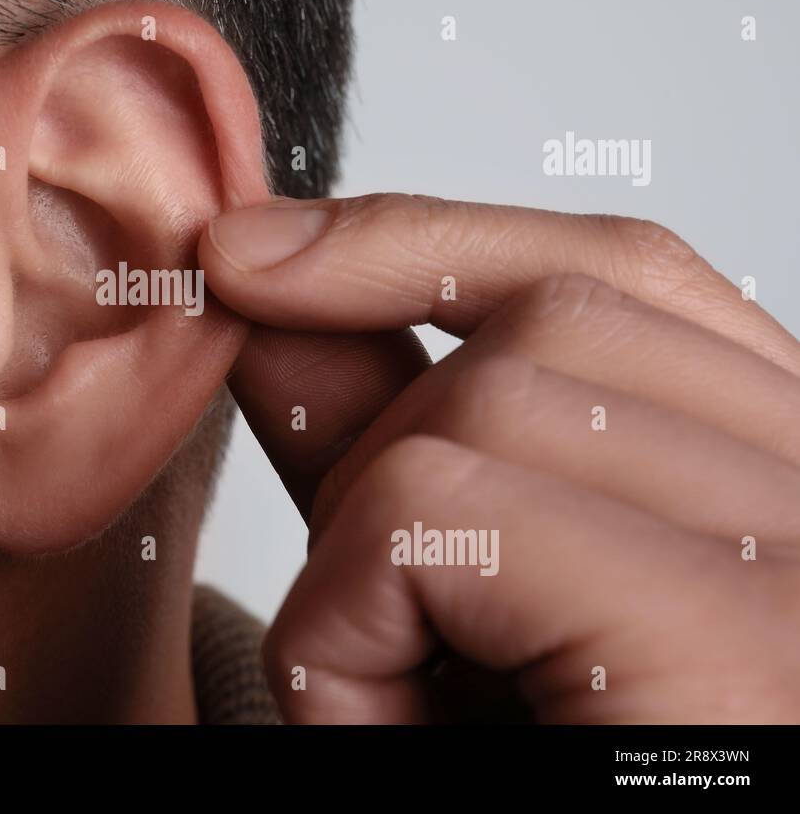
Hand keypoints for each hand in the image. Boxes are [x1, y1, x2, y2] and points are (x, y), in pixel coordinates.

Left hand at [199, 193, 799, 722]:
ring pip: (489, 398)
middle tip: (382, 611)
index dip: (423, 242)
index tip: (256, 253)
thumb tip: (268, 298)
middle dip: (390, 427)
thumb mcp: (457, 606)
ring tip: (417, 706)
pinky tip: (396, 734)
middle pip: (555, 317)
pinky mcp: (737, 644)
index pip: (626, 276)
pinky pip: (445, 512)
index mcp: (794, 480)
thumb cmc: (551, 765)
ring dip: (372, 551)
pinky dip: (356, 621)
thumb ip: (385, 446)